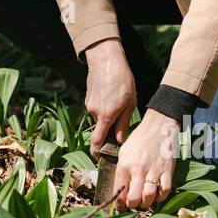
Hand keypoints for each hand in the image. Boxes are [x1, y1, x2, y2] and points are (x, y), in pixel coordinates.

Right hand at [83, 38, 136, 155]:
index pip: (97, 141)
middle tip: (123, 117)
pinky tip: (112, 94)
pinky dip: (104, 106)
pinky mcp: (87, 98)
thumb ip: (123, 123)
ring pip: (99, 117)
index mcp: (106, 116)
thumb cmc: (122, 80)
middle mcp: (94, 112)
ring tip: (119, 100)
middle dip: (110, 128)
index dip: (97, 152)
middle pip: (101, 128)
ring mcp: (89, 105)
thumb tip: (119, 139)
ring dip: (108, 115)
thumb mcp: (129, 103)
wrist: (106, 59)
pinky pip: (96, 108)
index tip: (101, 158)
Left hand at [113, 110, 178, 209]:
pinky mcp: (168, 170)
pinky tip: (157, 194)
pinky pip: (165, 190)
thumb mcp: (124, 152)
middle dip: (133, 206)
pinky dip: (161, 197)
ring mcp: (154, 170)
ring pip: (149, 197)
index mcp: (125, 164)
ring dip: (146, 203)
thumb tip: (119, 189)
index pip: (119, 190)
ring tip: (144, 201)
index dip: (119, 203)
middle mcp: (138, 169)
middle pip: (134, 198)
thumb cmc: (139, 140)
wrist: (158, 127)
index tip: (120, 207)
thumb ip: (121, 171)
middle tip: (133, 204)